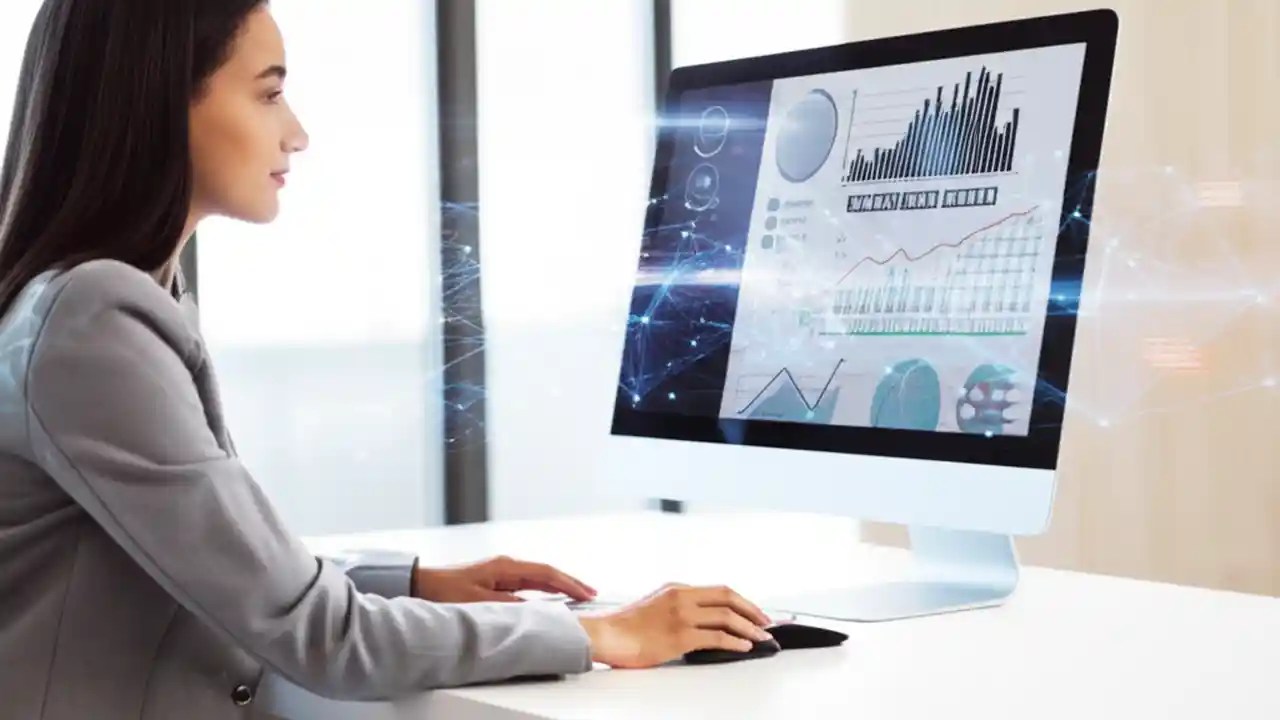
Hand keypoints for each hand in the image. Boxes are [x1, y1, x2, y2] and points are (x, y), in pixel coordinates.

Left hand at [412, 555, 596, 603]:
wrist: (421, 582)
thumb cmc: (446, 590)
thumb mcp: (478, 600)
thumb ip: (507, 603)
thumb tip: (534, 606)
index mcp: (506, 566)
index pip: (546, 573)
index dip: (569, 583)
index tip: (587, 593)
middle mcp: (507, 565)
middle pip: (547, 572)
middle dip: (570, 582)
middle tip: (592, 593)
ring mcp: (502, 570)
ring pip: (539, 577)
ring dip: (559, 585)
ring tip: (578, 595)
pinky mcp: (496, 578)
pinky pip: (528, 582)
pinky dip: (544, 588)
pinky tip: (550, 596)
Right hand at [576, 584, 773, 668]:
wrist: (606, 635)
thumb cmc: (625, 627)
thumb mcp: (655, 605)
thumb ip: (678, 606)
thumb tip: (700, 619)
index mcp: (676, 588)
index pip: (718, 589)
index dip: (741, 600)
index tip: (754, 611)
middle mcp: (681, 597)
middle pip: (728, 597)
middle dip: (752, 610)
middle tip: (766, 622)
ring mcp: (681, 615)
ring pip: (726, 616)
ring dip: (749, 627)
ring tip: (761, 637)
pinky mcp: (680, 636)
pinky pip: (716, 637)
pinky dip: (735, 641)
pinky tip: (743, 647)